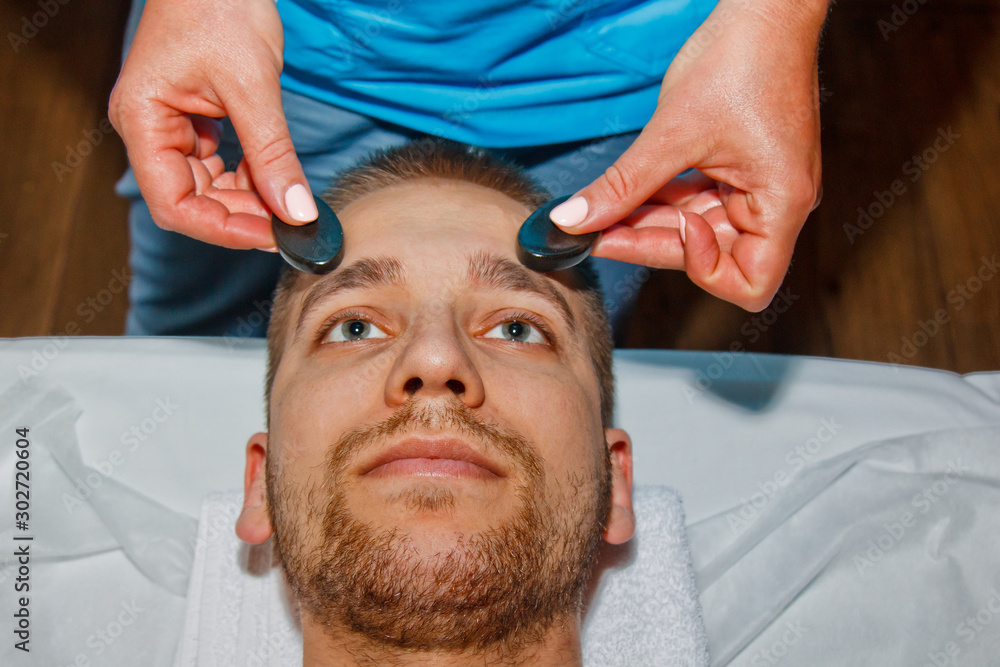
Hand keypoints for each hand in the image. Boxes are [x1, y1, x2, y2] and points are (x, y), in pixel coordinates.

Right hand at [109, 0, 316, 249]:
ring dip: (248, 198)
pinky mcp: (194, 119)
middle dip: (242, 215)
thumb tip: (297, 211)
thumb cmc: (219, 5)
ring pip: (208, 186)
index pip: (174, 204)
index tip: (271, 237)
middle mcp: (149, 129)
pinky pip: (219, 164)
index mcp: (142, 121)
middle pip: (191, 200)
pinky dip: (248, 176)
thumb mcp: (253, 85)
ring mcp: (171, 125)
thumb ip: (273, 153)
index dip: (223, 229)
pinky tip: (275, 177)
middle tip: (290, 223)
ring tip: (288, 201)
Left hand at [550, 0, 827, 310]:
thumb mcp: (672, 131)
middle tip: (595, 231)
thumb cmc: (742, 59)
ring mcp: (757, 189)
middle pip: (712, 258)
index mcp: (783, 202)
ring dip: (649, 222)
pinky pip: (696, 202)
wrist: (764, 8)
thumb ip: (622, 185)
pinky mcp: (738, 173)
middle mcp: (776, 204)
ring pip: (696, 231)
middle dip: (653, 242)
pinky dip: (660, 201)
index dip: (701, 269)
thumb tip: (572, 222)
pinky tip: (625, 192)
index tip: (670, 226)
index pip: (750, 284)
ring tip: (601, 210)